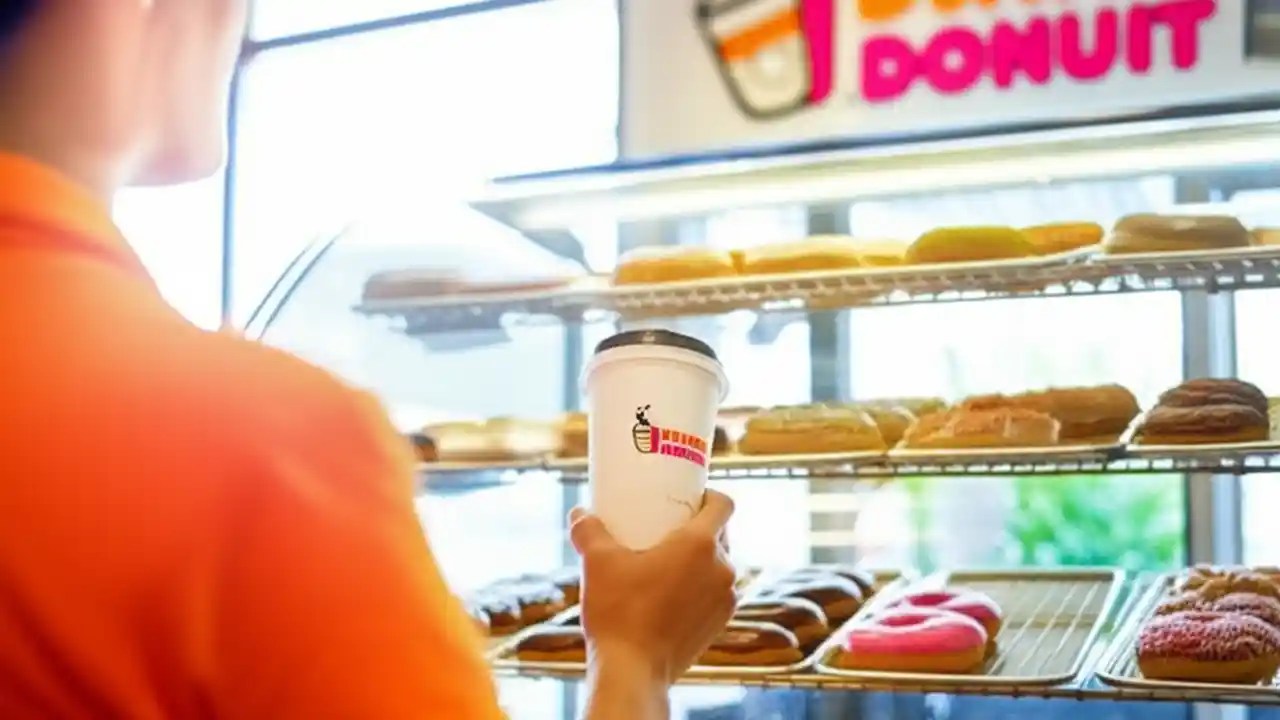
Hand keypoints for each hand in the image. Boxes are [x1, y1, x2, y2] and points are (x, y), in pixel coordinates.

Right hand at [569, 490, 736, 684]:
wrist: (632, 671)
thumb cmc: (618, 612)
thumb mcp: (597, 562)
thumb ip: (589, 530)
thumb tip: (579, 512)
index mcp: (700, 544)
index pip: (724, 504)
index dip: (709, 495)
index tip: (689, 499)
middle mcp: (722, 569)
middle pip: (721, 534)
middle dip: (698, 528)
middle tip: (667, 530)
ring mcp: (725, 599)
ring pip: (718, 566)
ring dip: (699, 561)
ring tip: (666, 564)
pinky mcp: (719, 624)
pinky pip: (715, 594)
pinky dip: (699, 588)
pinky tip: (670, 595)